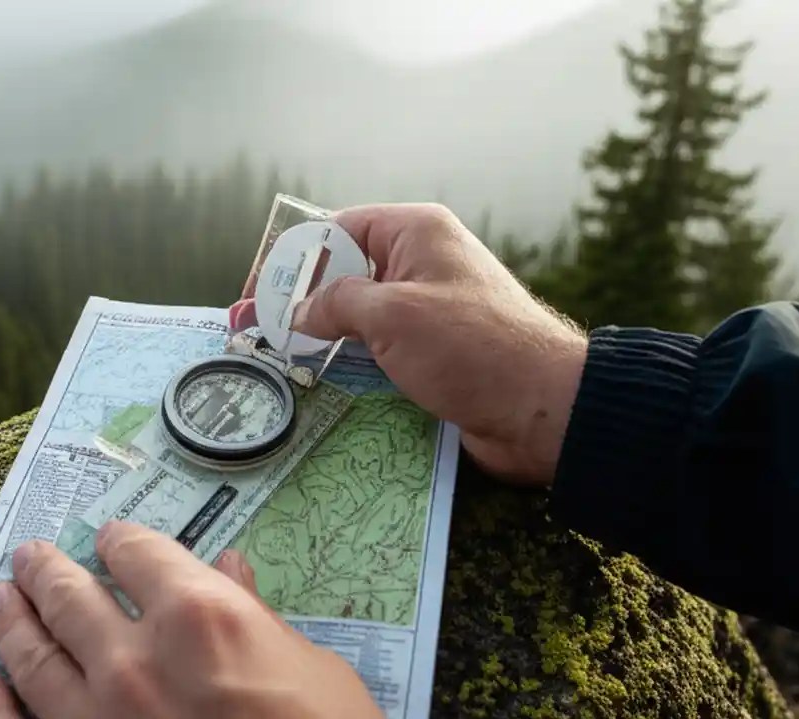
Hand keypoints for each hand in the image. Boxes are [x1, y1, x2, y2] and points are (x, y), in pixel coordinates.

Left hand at [0, 521, 381, 718]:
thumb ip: (257, 617)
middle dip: (48, 571)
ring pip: (31, 654)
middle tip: (29, 557)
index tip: (109, 538)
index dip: (120, 540)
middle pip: (72, 596)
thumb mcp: (312, 670)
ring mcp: (94, 717)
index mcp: (198, 616)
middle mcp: (134, 657)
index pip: (140, 553)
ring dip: (8, 622)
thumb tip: (233, 571)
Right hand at [231, 203, 585, 484]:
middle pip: (343, 274)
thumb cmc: (473, 347)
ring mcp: (427, 311)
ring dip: (323, 338)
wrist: (543, 409)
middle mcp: (421, 264)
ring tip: (277, 361)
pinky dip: (350, 364)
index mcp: (415, 233)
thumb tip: (299, 313)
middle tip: (255, 332)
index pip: (337, 229)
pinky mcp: (433, 353)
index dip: (293, 258)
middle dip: (300, 302)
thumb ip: (335, 304)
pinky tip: (320, 382)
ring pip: (359, 318)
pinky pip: (379, 350)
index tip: (258, 293)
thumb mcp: (393, 315)